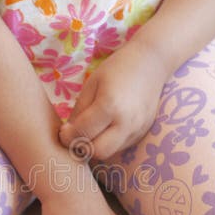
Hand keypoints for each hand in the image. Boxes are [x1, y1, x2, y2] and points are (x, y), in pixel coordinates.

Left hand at [58, 40, 168, 160]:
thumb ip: (79, 111)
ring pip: (111, 153)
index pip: (82, 134)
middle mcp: (126, 122)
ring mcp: (138, 129)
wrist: (151, 61)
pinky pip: (121, 146)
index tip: (63, 131)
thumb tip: (69, 133)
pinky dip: (110, 142)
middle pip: (99, 152)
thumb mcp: (92, 84)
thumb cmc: (118, 68)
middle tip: (76, 135)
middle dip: (83, 147)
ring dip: (97, 146)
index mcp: (110, 106)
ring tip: (91, 130)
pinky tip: (107, 127)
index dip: (67, 137)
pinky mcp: (143, 132)